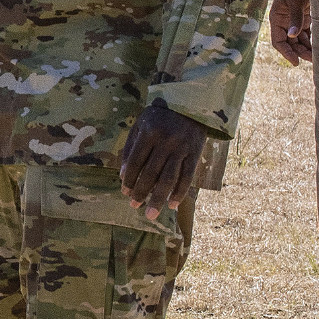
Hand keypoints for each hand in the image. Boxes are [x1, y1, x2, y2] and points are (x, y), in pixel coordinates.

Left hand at [118, 99, 206, 218]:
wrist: (190, 105)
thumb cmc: (160, 117)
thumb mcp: (141, 125)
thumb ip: (130, 148)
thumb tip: (122, 175)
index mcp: (149, 133)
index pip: (135, 162)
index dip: (129, 179)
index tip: (125, 192)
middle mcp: (166, 141)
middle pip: (151, 172)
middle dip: (141, 192)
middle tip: (134, 206)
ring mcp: (182, 148)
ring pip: (169, 178)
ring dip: (159, 198)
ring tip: (151, 213)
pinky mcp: (195, 153)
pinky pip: (187, 176)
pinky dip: (180, 192)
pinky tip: (172, 204)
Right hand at [269, 0, 311, 65]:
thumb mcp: (294, 0)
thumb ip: (295, 18)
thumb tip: (293, 36)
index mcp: (276, 18)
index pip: (278, 41)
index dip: (286, 52)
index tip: (296, 62)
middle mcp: (284, 22)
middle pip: (289, 43)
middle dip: (299, 52)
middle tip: (313, 60)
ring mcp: (294, 21)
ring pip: (299, 40)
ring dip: (306, 49)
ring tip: (318, 56)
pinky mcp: (304, 18)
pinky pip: (307, 34)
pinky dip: (312, 41)